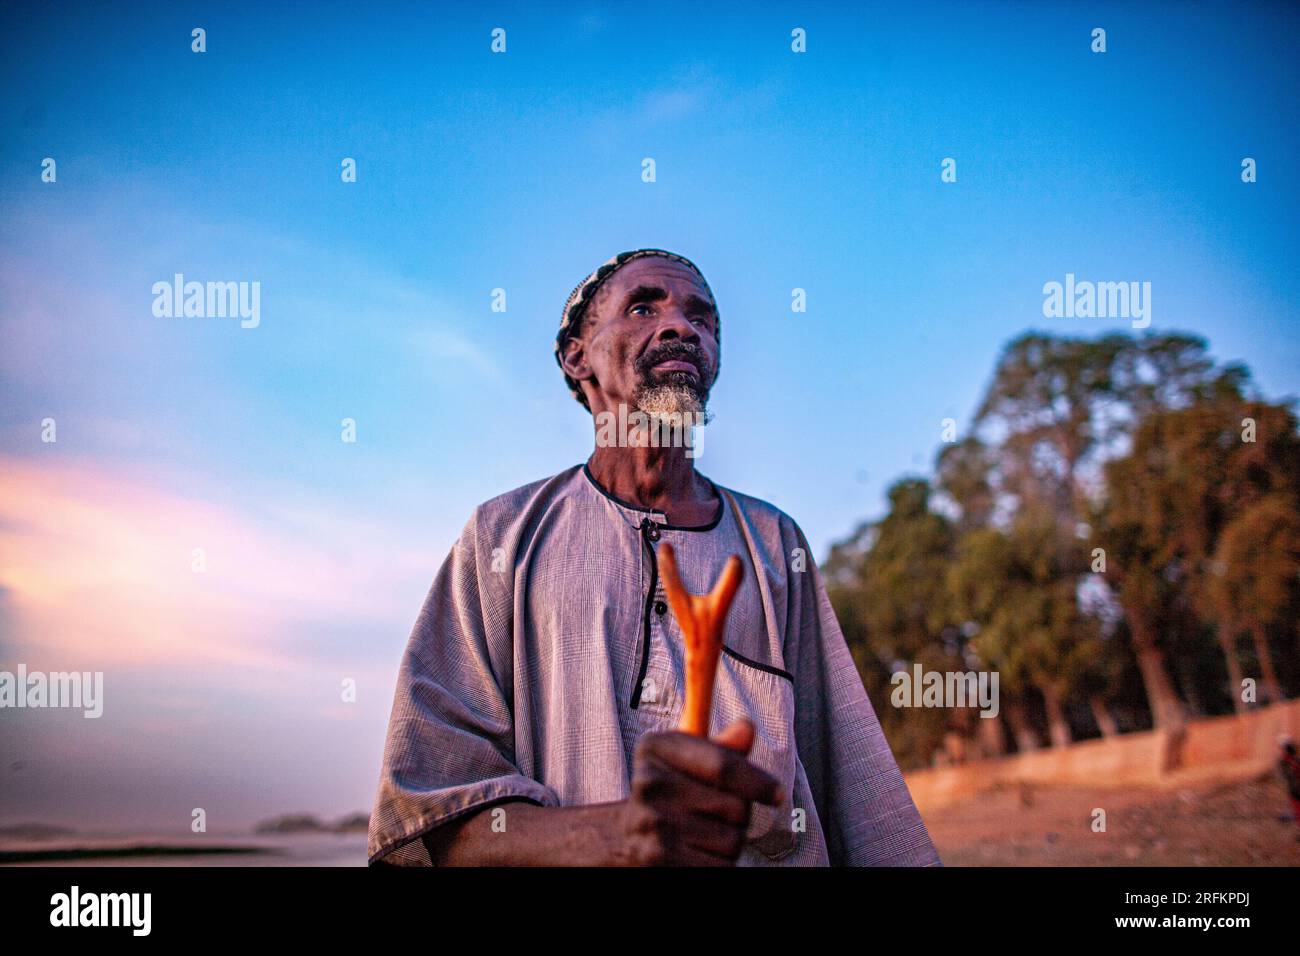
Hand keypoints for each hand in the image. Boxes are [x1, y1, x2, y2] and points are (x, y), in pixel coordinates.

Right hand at [620, 718, 780, 865]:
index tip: (778, 796)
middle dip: (740, 816)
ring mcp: (651, 822)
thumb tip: (747, 728)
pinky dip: (719, 865)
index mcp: (657, 748)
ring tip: (706, 836)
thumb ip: (721, 749)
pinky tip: (699, 854)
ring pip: (732, 841)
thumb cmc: (669, 792)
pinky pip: (719, 867)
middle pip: (736, 807)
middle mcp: (649, 782)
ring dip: (730, 843)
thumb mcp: (687, 761)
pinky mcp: (657, 859)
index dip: (758, 782)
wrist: (625, 836)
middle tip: (720, 816)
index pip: (723, 765)